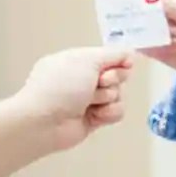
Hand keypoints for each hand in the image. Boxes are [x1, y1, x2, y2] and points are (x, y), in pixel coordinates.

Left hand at [15, 46, 134, 151]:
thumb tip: (131, 56)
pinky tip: (95, 115)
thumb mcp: (88, 59)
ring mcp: (89, 100)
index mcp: (77, 61)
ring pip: (119, 94)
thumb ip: (114, 54)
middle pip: (117, 75)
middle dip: (112, 80)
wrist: (44, 122)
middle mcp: (83, 79)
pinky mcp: (95, 118)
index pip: (110, 57)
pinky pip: (117, 112)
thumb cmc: (61, 86)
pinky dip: (109, 113)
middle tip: (98, 84)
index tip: (110, 67)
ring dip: (108, 97)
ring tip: (90, 103)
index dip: (116, 62)